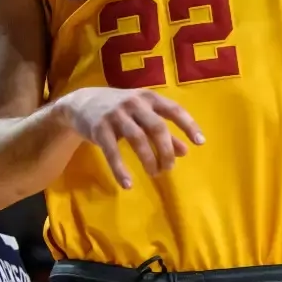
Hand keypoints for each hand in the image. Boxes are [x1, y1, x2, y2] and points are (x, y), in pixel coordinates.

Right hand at [55, 86, 204, 189]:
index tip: (200, 142)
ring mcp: (116, 115)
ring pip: (137, 138)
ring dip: (148, 159)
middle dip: (166, 149)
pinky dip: (120, 169)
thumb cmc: (120, 110)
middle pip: (156, 127)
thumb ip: (165, 132)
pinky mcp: (99, 128)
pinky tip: (128, 184)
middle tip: (169, 168)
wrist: (82, 103)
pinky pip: (112, 151)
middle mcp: (135, 103)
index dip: (188, 125)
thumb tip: (185, 151)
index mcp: (149, 98)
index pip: (174, 110)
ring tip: (155, 173)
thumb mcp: (143, 115)